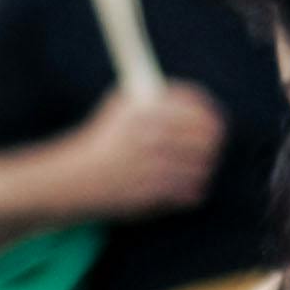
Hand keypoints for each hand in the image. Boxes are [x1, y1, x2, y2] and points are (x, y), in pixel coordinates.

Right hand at [71, 81, 226, 220]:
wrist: (74, 179)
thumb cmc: (103, 141)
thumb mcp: (122, 105)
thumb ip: (159, 98)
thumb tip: (199, 101)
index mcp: (144, 109)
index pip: (198, 105)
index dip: (210, 112)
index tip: (214, 120)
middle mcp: (149, 134)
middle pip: (208, 135)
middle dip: (212, 142)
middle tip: (211, 147)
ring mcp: (152, 164)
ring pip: (203, 165)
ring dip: (202, 168)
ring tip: (192, 170)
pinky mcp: (153, 192)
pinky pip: (193, 190)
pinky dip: (192, 190)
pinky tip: (182, 188)